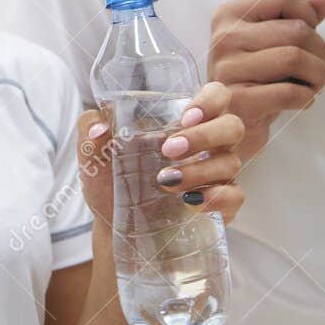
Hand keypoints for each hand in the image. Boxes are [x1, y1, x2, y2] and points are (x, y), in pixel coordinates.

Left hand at [80, 82, 244, 225]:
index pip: (216, 97)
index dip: (210, 101)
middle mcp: (207, 146)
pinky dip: (217, 198)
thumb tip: (99, 128)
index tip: (186, 117)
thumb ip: (90, 132)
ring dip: (200, 170)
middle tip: (169, 150)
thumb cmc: (111, 183)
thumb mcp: (93, 157)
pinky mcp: (220, 206)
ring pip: (230, 162)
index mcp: (183, 124)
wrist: (113, 227)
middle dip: (204, 136)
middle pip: (232, 127)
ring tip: (166, 181)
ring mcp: (217, 176)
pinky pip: (234, 197)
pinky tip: (191, 202)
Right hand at [206, 0, 324, 160]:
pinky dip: (307, 97)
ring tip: (314, 84)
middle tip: (317, 68)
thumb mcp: (272, 43)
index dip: (307, 15)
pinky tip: (303, 101)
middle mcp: (224, 37)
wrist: (230, 124)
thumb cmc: (254, 78)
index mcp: (228, 15)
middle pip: (296, 29)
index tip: (308, 37)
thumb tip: (323, 1)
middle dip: (320, 51)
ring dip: (318, 74)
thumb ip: (297, 18)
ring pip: (295, 58)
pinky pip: (289, 93)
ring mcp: (227, 69)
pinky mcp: (238, 101)